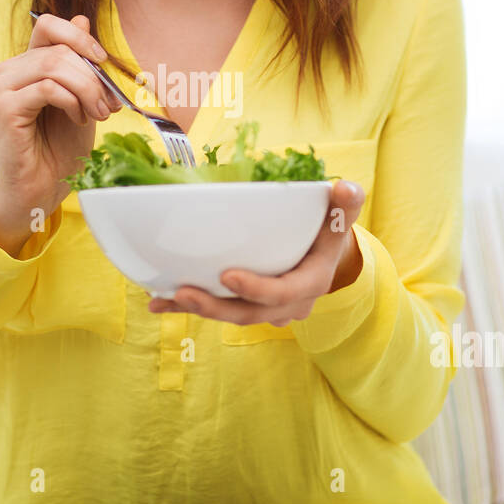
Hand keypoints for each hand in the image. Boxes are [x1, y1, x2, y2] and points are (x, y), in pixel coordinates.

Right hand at [0, 12, 120, 248]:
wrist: (42, 190)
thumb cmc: (59, 149)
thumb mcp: (81, 98)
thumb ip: (80, 63)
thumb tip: (82, 17)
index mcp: (27, 64)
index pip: (49, 25)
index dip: (80, 36)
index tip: (103, 61)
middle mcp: (9, 71)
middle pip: (59, 48)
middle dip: (93, 75)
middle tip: (109, 104)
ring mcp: (3, 87)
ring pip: (55, 65)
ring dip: (87, 89)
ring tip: (98, 114)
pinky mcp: (5, 108)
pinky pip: (48, 88)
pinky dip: (72, 102)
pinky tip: (78, 120)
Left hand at [148, 179, 365, 323]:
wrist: (325, 257)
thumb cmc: (328, 231)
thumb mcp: (340, 216)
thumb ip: (344, 204)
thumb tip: (344, 188)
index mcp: (310, 283)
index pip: (283, 292)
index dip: (256, 288)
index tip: (227, 275)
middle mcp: (288, 305)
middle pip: (249, 313)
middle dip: (215, 306)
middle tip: (182, 292)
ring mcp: (266, 311)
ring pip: (230, 315)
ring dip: (196, 309)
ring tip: (164, 298)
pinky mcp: (247, 307)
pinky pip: (217, 310)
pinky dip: (187, 309)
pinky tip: (159, 303)